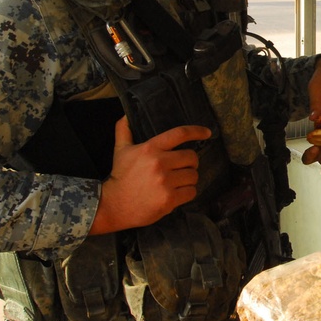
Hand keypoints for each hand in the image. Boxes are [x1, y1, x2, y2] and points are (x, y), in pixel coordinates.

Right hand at [90, 117, 210, 233]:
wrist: (113, 205)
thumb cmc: (120, 176)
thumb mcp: (120, 150)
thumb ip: (124, 130)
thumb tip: (127, 115)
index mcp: (150, 148)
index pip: (180, 134)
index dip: (196, 131)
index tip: (207, 133)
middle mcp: (159, 163)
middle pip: (191, 157)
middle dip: (190, 163)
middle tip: (182, 168)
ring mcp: (165, 182)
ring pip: (193, 176)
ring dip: (189, 179)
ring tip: (177, 182)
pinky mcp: (169, 199)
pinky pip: (191, 192)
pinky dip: (187, 193)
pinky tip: (177, 194)